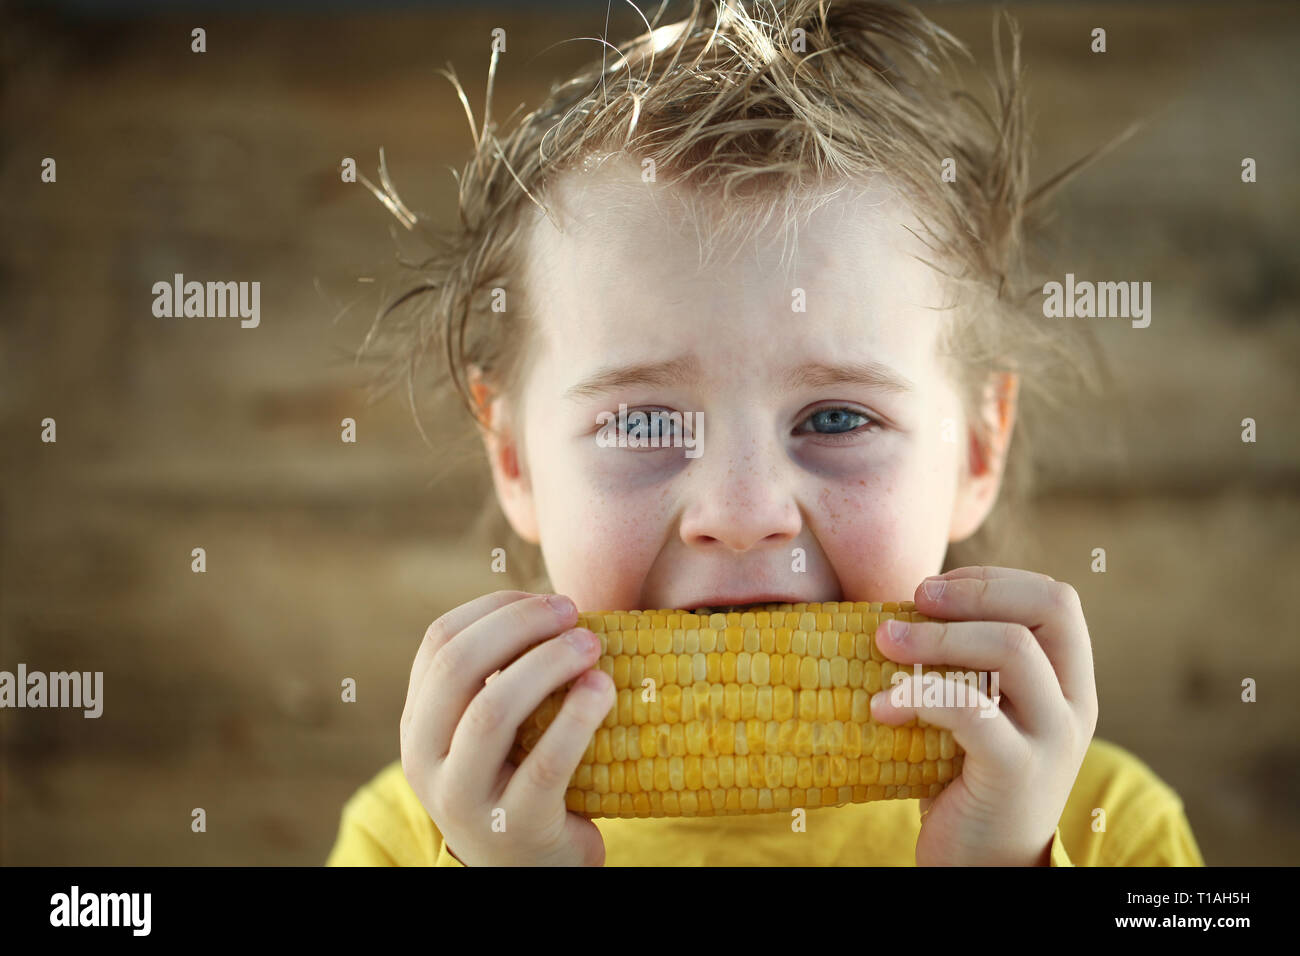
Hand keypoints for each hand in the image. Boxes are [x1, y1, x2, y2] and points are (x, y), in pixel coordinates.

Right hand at [399, 591, 615, 865]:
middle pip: (459, 666)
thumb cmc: (523, 778)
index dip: (495, 608)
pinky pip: (545, 764)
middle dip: (520, 625)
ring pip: (492, 712)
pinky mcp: (514, 827)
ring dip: (548, 663)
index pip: (440, 641)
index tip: (548, 600)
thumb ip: (503, 675)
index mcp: (419, 722)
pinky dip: (577, 718)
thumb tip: (559, 605)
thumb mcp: (494, 729)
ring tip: (592, 646)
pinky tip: (603, 690)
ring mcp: (464, 798)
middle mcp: (426, 759)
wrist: (533, 871)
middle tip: (573, 613)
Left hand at [870, 566, 1098, 865]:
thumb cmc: (964, 777)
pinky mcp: (1018, 773)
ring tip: (883, 641)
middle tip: (911, 600)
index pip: (1056, 600)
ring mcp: (1053, 739)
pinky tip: (882, 707)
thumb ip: (965, 664)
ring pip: (1013, 650)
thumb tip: (903, 604)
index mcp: (1069, 682)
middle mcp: (1074, 706)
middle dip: (971, 594)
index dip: (994, 581)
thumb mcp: (977, 710)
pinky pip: (973, 711)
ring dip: (937, 636)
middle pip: (1043, 612)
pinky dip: (920, 695)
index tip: (934, 585)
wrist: (980, 866)